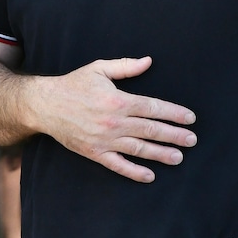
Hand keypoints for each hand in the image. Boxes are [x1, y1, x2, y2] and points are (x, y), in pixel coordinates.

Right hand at [38, 56, 195, 181]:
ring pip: (139, 149)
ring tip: (178, 157)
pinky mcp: (94, 152)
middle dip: (175, 135)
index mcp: (118, 100)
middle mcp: (114, 121)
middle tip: (192, 140)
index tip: (190, 118)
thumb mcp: (98, 68)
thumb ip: (125, 66)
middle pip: (151, 130)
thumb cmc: (73, 84)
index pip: (153, 108)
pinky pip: (118, 165)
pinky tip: (150, 175)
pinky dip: (134, 172)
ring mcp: (104, 139)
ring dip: (161, 154)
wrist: (45, 105)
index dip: (174, 113)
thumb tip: (149, 61)